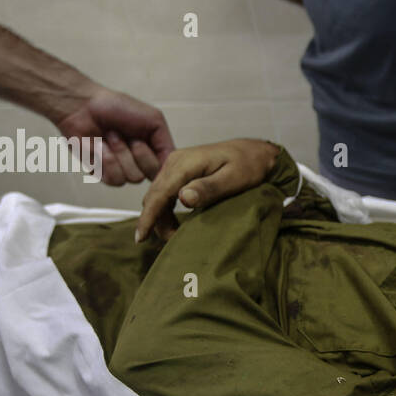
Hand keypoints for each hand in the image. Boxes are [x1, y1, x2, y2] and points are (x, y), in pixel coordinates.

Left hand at [54, 85, 174, 185]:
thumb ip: (167, 144)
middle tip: (126, 135)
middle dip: (137, 153)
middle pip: (149, 175)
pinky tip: (98, 145)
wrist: (83, 106)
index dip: (156, 161)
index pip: (165, 170)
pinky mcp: (103, 174)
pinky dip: (104, 158)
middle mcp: (139, 163)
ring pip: (130, 178)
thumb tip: (170, 168)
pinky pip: (113, 178)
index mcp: (154, 150)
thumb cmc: (116, 107)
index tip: (143, 142)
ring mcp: (121, 170)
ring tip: (110, 137)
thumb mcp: (154, 119)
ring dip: (119, 153)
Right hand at [135, 138, 280, 242]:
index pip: (159, 193)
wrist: (255, 153)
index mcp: (185, 163)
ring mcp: (175, 166)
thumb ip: (209, 188)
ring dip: (160, 218)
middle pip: (154, 196)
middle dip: (155, 222)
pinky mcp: (179, 172)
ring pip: (157, 196)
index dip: (148, 217)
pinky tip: (174, 223)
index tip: (140, 238)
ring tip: (174, 236)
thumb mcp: (233, 179)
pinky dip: (165, 210)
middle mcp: (174, 162)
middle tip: (170, 243)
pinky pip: (164, 193)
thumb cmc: (249, 165)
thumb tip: (183, 198)